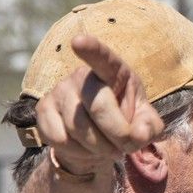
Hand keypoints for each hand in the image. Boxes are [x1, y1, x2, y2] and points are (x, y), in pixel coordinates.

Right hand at [34, 35, 163, 174]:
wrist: (96, 142)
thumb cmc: (126, 124)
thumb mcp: (146, 125)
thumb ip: (149, 127)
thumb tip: (139, 134)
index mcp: (113, 71)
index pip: (103, 58)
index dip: (91, 49)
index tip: (78, 41)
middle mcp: (82, 76)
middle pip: (99, 107)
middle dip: (118, 135)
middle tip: (126, 147)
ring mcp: (59, 91)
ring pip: (79, 127)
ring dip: (100, 147)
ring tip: (108, 147)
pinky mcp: (43, 110)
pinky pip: (60, 138)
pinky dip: (79, 152)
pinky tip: (85, 147)